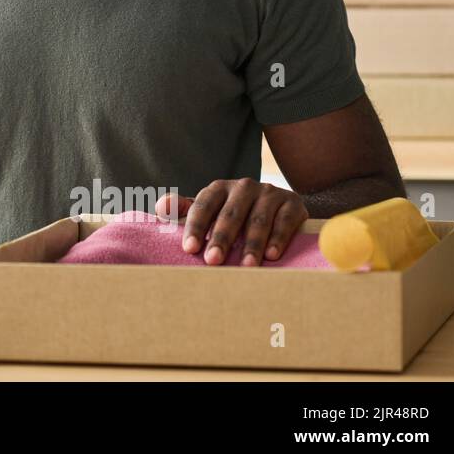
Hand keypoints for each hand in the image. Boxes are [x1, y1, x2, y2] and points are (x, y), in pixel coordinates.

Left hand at [155, 179, 308, 266]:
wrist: (281, 207)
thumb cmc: (236, 214)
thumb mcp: (211, 210)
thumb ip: (185, 210)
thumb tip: (161, 208)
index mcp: (219, 189)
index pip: (203, 206)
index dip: (195, 227)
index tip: (189, 249)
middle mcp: (243, 187)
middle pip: (230, 214)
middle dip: (221, 239)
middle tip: (213, 261)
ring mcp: (269, 193)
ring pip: (258, 220)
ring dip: (251, 245)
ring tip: (245, 266)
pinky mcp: (292, 203)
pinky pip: (285, 221)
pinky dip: (279, 238)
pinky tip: (272, 256)